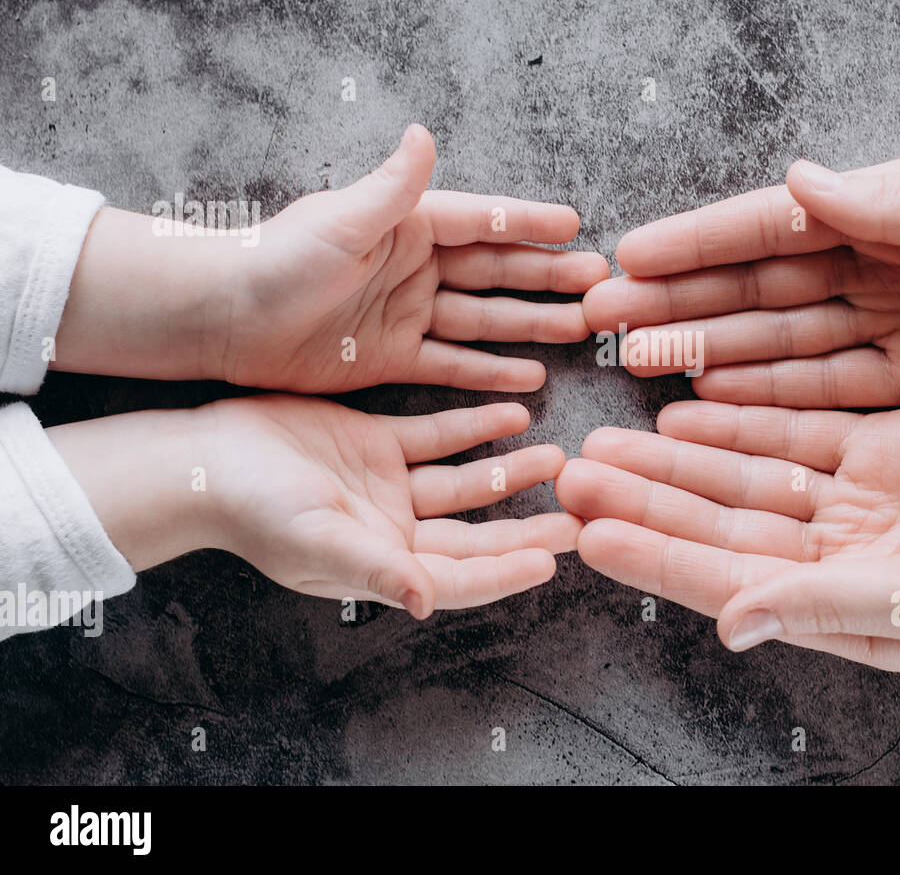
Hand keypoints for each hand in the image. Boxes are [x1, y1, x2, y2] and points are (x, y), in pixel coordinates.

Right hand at [49, 396, 578, 615]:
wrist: (203, 458)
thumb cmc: (252, 510)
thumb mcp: (317, 539)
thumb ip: (375, 570)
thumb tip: (424, 603)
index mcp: (383, 565)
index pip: (461, 577)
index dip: (506, 573)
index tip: (552, 564)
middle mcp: (394, 530)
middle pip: (476, 533)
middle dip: (527, 526)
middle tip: (581, 513)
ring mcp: (388, 487)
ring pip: (465, 483)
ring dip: (509, 472)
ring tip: (557, 457)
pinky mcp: (377, 445)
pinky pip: (438, 437)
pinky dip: (474, 427)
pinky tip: (514, 413)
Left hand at [56, 124, 607, 392]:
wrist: (225, 318)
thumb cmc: (277, 259)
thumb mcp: (340, 220)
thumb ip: (392, 188)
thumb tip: (425, 135)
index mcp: (408, 226)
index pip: (484, 221)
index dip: (529, 223)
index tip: (576, 225)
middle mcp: (415, 267)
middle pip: (496, 272)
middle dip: (547, 276)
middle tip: (597, 281)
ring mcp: (407, 315)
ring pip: (484, 321)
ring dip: (530, 325)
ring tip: (578, 328)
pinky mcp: (393, 358)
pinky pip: (454, 364)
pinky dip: (490, 372)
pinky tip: (529, 378)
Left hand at [555, 390, 899, 668]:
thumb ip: (823, 602)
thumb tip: (732, 627)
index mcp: (844, 609)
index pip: (727, 582)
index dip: (655, 557)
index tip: (587, 532)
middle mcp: (837, 557)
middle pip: (718, 525)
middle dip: (646, 500)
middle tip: (573, 470)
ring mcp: (855, 499)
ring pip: (742, 477)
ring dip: (675, 460)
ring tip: (606, 437)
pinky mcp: (878, 446)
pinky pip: (789, 434)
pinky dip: (737, 424)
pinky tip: (682, 409)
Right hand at [582, 145, 899, 405]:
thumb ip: (896, 197)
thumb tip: (798, 180)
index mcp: (891, 208)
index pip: (773, 224)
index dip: (698, 242)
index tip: (627, 257)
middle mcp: (878, 265)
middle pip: (758, 287)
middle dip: (680, 302)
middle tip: (604, 322)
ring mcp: (893, 326)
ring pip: (779, 341)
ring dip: (708, 350)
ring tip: (640, 365)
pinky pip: (825, 388)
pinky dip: (769, 395)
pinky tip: (715, 400)